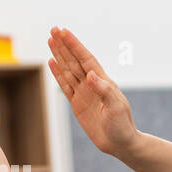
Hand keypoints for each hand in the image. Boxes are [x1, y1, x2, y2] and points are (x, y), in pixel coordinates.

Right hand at [47, 26, 139, 158]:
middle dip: (64, 45)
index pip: (85, 58)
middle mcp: (92, 83)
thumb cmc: (122, 125)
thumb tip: (91, 75)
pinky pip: (65, 85)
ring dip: (59, 55)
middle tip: (54, 29)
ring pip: (68, 69)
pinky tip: (52, 62)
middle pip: (74, 60)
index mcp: (103, 81)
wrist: (120, 143)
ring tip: (50, 40)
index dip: (74, 45)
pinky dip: (58, 73)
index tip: (64, 32)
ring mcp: (84, 93)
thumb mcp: (115, 107)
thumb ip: (104, 91)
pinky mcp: (77, 104)